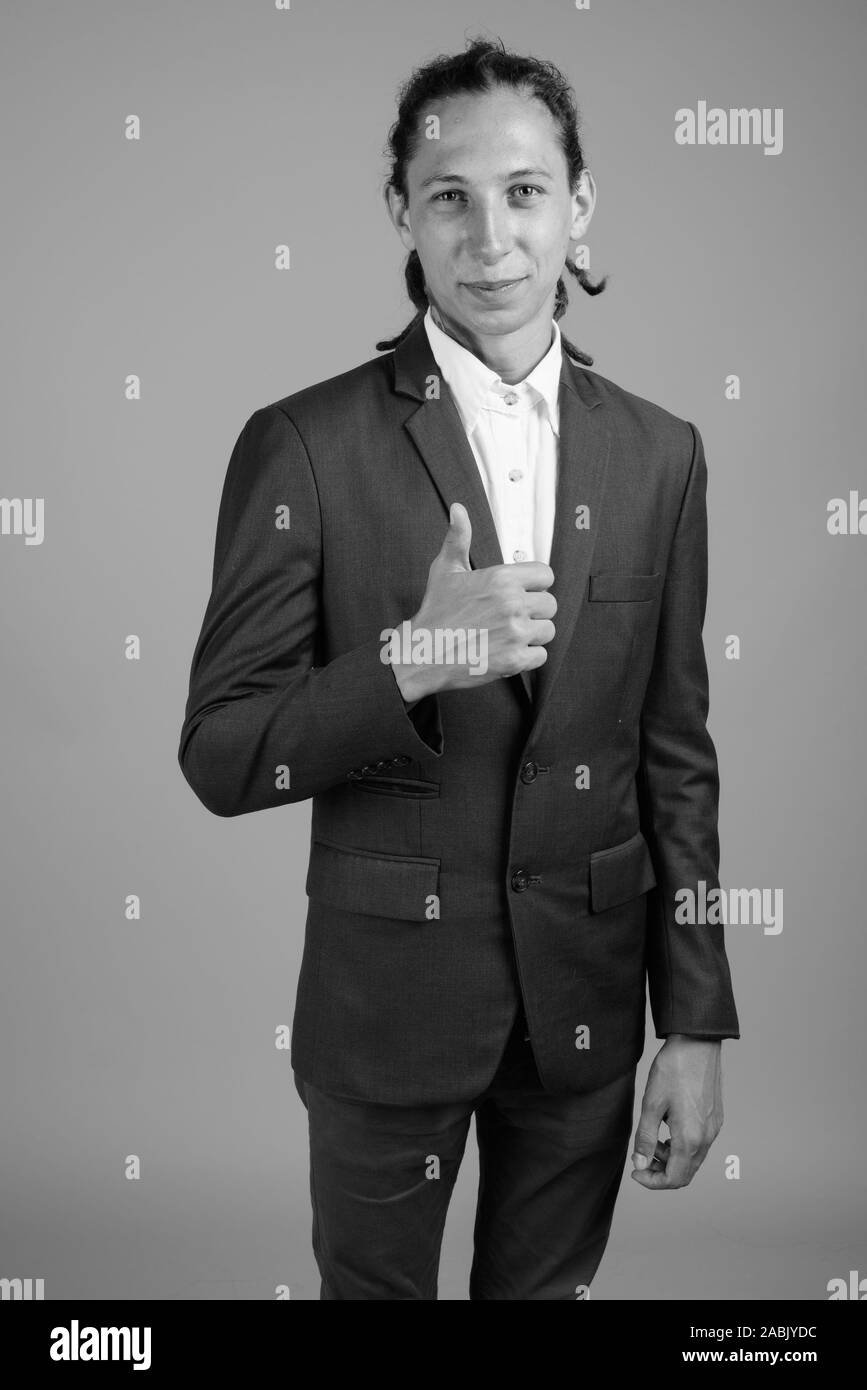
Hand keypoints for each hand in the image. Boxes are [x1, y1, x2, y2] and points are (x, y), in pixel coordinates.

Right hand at [389, 503, 556, 701]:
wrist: (422, 653)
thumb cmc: (435, 612)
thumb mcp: (445, 570)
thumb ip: (458, 538)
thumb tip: (458, 509)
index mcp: (501, 578)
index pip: (546, 575)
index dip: (535, 585)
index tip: (522, 593)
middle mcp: (512, 604)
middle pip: (550, 605)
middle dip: (534, 612)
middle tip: (512, 618)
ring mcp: (515, 634)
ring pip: (548, 631)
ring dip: (533, 635)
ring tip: (509, 635)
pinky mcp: (515, 661)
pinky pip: (541, 656)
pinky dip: (527, 658)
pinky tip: (507, 652)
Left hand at [630, 1036, 722, 1189]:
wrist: (698, 1043)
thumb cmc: (673, 1069)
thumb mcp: (651, 1104)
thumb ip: (645, 1138)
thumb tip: (640, 1163)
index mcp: (690, 1138)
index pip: (674, 1179)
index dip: (652, 1181)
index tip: (635, 1172)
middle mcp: (707, 1137)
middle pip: (686, 1173)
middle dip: (661, 1171)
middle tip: (641, 1159)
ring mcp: (714, 1128)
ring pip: (693, 1159)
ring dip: (671, 1159)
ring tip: (651, 1140)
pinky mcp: (715, 1117)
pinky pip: (700, 1143)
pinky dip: (682, 1146)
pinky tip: (667, 1129)